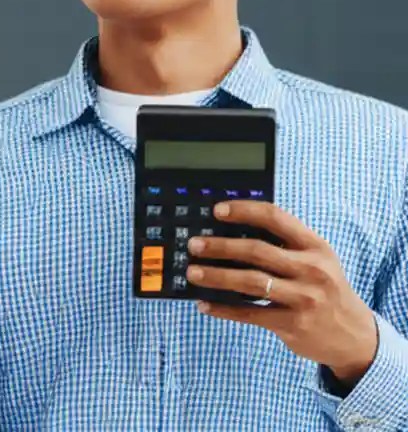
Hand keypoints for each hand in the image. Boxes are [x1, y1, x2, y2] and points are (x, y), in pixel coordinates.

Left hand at [187, 200, 378, 386]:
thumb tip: (232, 231)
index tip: (217, 210)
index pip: (276, 218)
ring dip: (216, 276)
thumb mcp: (317, 261)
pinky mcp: (293, 324)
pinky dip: (223, 309)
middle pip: (257, 251)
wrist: (354, 335)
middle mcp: (311, 269)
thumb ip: (285, 245)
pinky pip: (249, 314)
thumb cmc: (325, 289)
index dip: (244, 211)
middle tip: (194, 245)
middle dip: (220, 246)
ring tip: (193, 272)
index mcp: (315, 247)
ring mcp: (303, 298)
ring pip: (250, 282)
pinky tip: (204, 304)